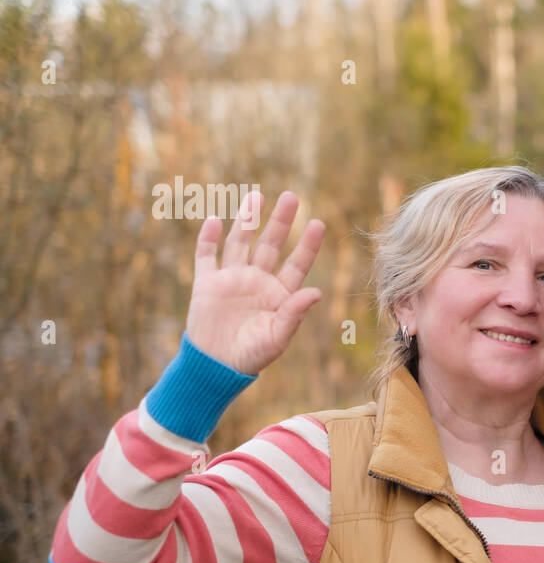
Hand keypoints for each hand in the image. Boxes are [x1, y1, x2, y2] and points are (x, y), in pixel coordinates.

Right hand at [185, 190, 324, 374]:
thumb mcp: (277, 336)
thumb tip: (317, 292)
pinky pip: (206, 256)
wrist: (216, 366)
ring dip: (247, 220)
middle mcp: (257, 281)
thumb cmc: (252, 355)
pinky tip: (214, 221)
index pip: (297, 263)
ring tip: (256, 196)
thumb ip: (294, 313)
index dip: (307, 245)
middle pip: (271, 244)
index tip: (318, 223)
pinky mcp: (207, 283)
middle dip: (280, 221)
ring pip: (240, 242)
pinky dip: (209, 239)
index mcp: (279, 293)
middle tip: (291, 197)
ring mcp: (232, 279)